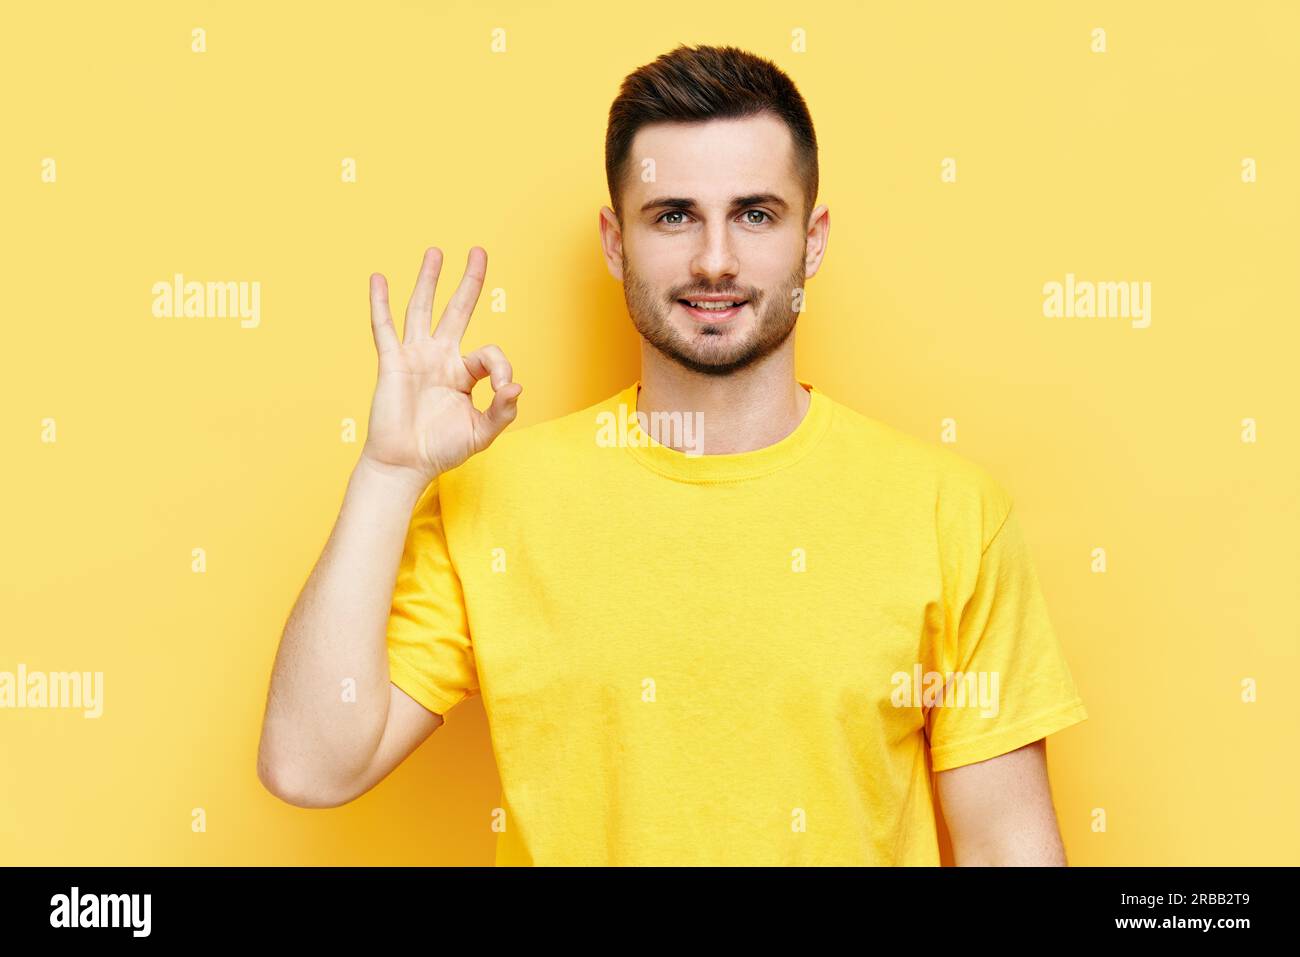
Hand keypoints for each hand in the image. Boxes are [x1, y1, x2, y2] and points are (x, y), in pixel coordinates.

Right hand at [359, 247, 521, 488]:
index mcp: (463, 373)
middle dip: (469, 282)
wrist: (406, 464)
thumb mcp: (483, 432)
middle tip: (479, 252)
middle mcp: (440, 358)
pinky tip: (378, 278)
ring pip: (422, 309)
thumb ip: (503, 410)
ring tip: (436, 252)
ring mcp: (416, 356)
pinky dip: (380, 303)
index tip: (503, 389)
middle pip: (457, 310)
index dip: (502, 367)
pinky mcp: (393, 362)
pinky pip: (384, 328)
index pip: (489, 353)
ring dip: (428, 280)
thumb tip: (516, 386)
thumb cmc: (442, 450)